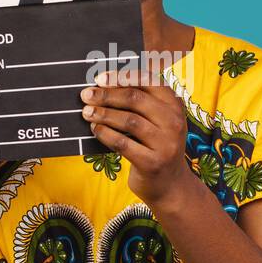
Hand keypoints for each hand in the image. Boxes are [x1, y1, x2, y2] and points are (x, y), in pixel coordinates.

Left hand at [80, 60, 191, 207]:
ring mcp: (165, 144)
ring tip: (87, 112)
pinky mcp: (153, 163)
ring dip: (103, 114)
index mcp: (175, 105)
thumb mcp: (158, 121)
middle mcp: (174, 122)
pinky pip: (122, 143)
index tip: (99, 78)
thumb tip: (105, 83)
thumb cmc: (156, 146)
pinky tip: (95, 129)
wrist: (169, 185)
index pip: (148, 81)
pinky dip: (105, 134)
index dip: (122, 77)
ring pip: (129, 120)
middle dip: (107, 95)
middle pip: (135, 99)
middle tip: (86, 95)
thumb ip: (141, 102)